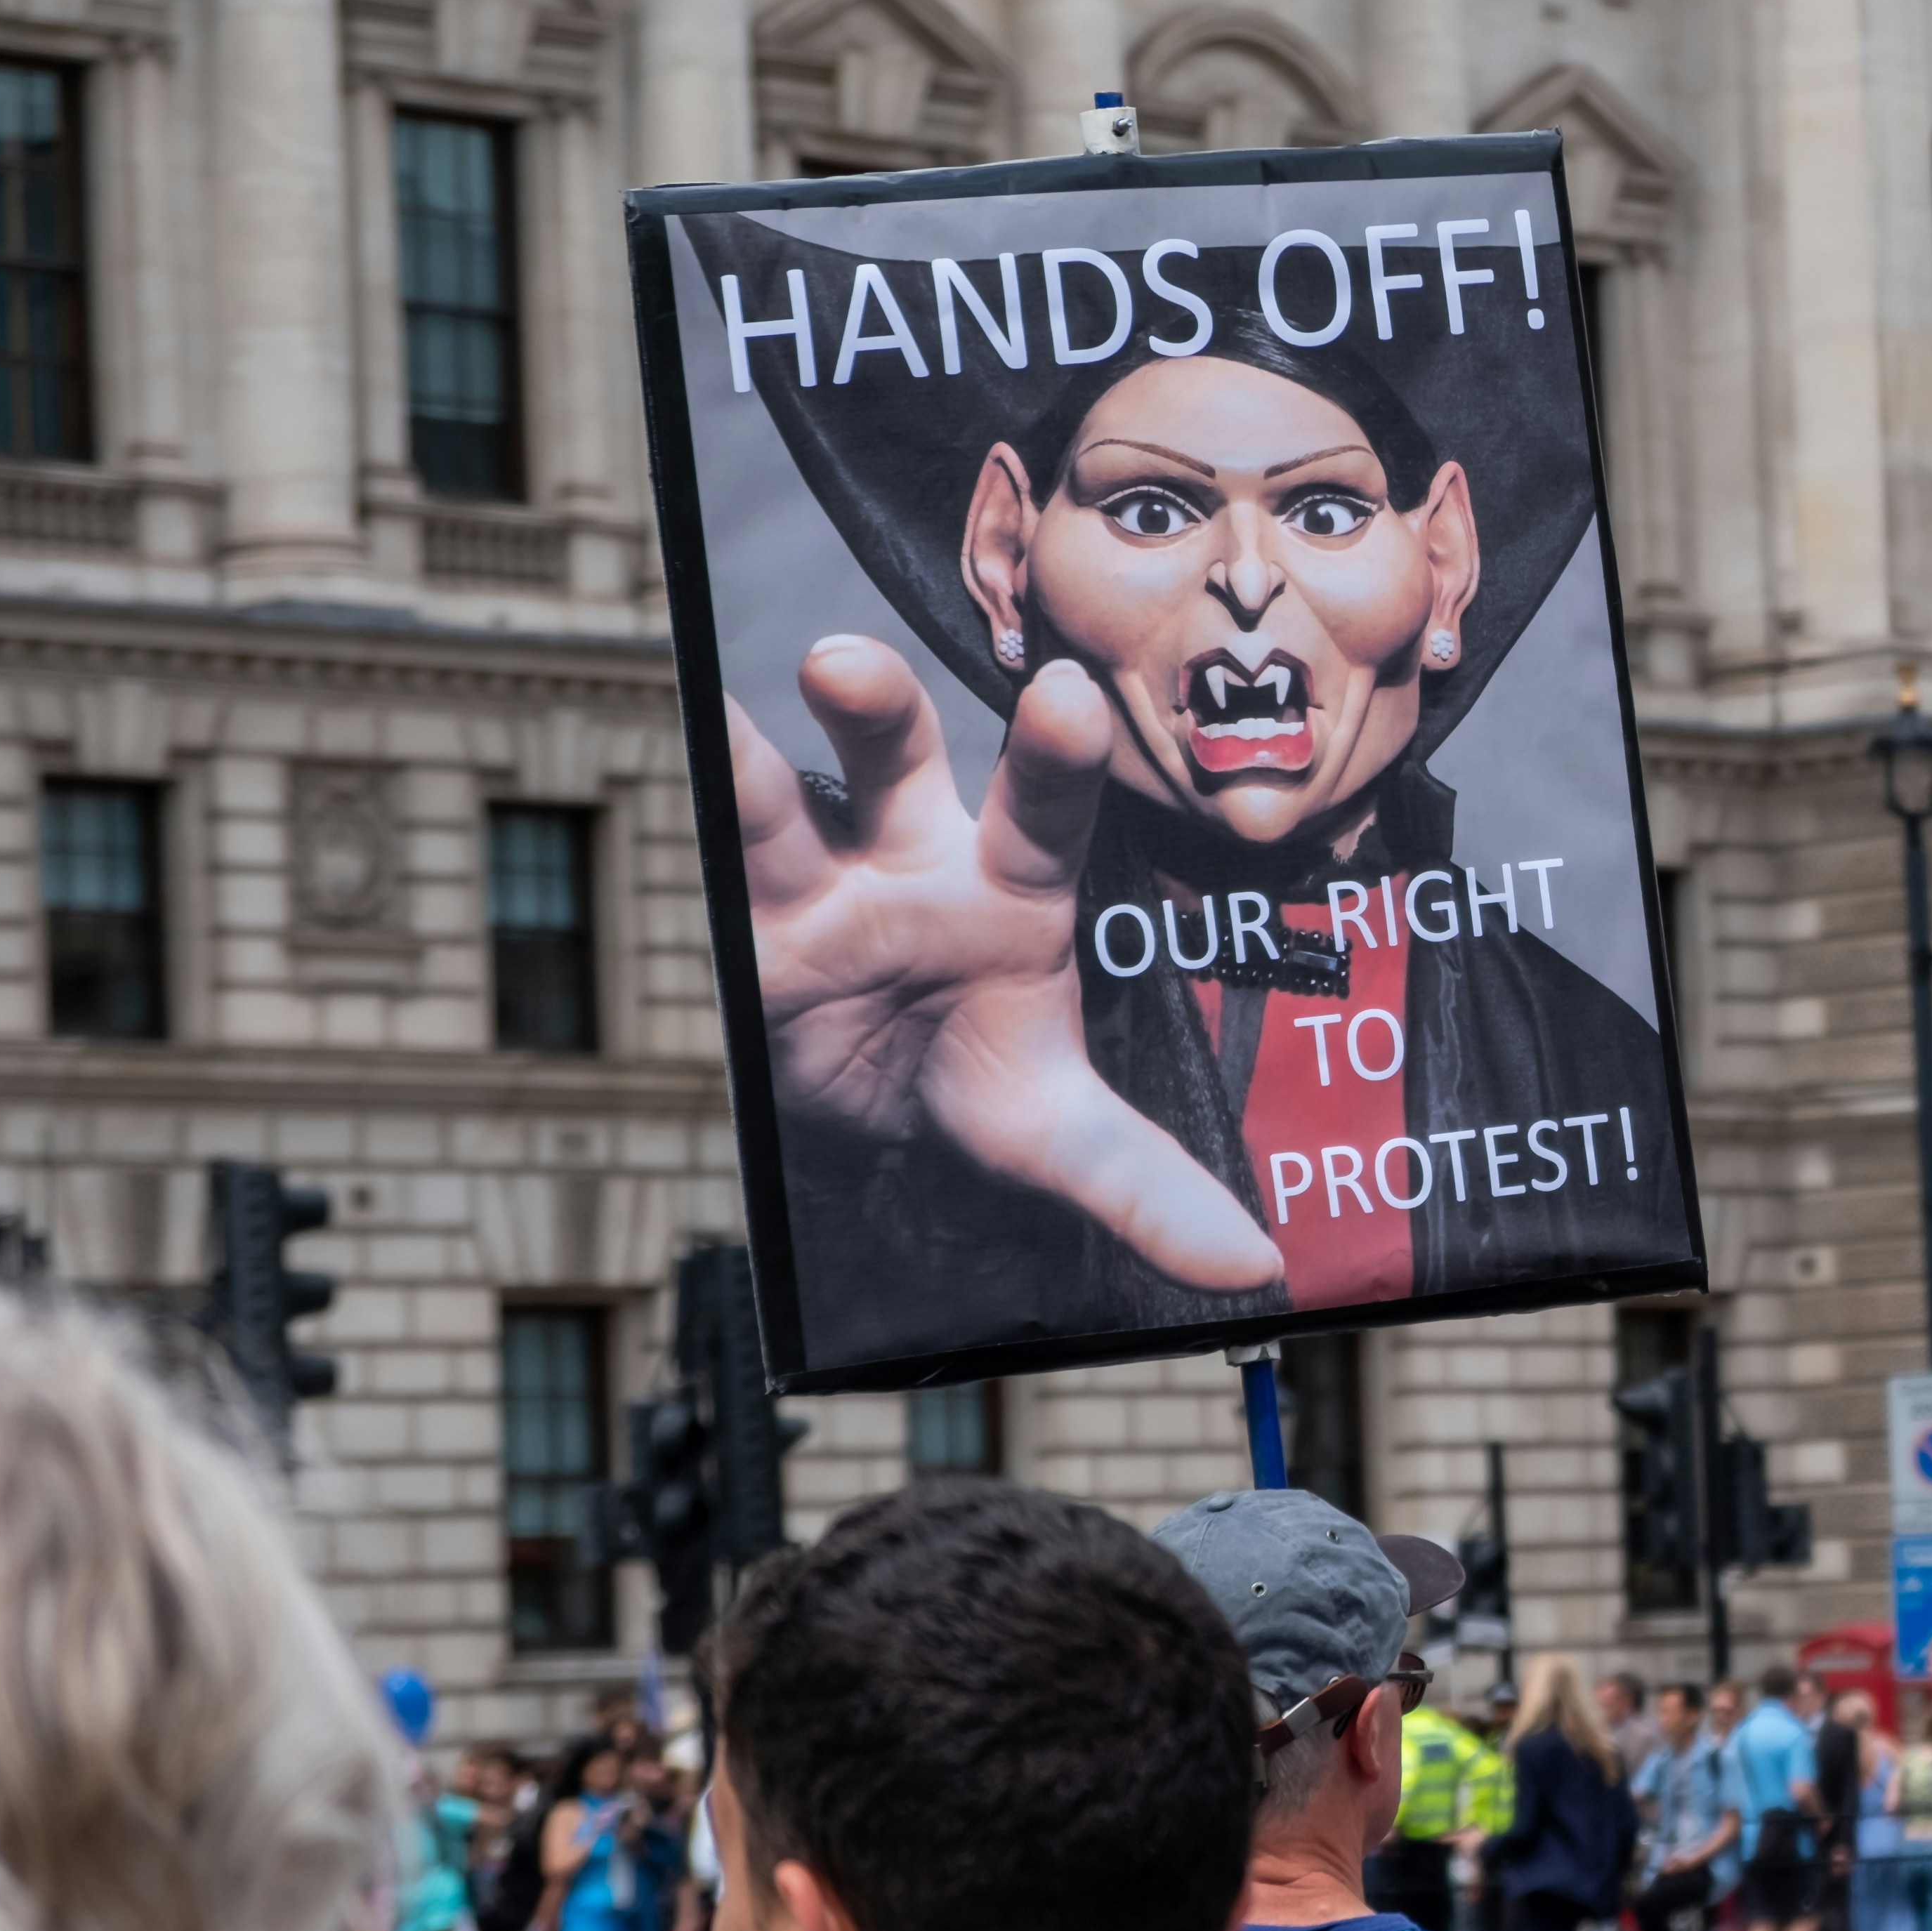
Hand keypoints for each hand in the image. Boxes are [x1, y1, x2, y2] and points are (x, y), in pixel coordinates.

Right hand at [729, 642, 1282, 1295]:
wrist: (872, 1109)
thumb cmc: (976, 1076)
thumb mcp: (1058, 1135)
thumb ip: (1149, 1185)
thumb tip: (1254, 1270)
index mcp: (1012, 895)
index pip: (1041, 817)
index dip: (1052, 760)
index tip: (1066, 695)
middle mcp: (916, 861)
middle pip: (898, 769)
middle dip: (875, 710)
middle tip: (842, 660)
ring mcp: (823, 884)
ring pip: (785, 800)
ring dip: (752, 757)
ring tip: (708, 705)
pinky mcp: (746, 926)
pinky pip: (718, 850)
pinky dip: (700, 795)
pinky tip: (677, 726)